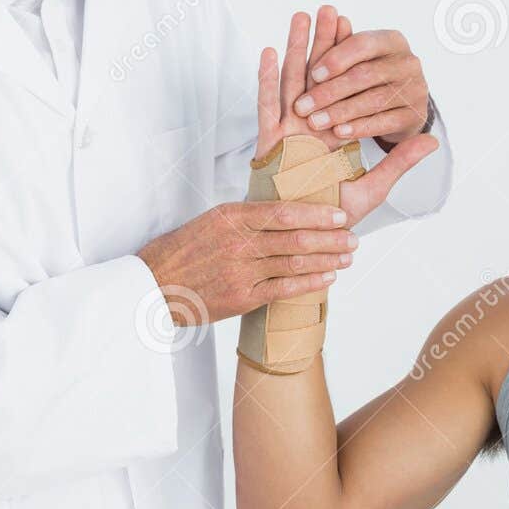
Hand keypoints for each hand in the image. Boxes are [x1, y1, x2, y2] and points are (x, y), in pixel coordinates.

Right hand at [137, 200, 357, 325]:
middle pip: (296, 238)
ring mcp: (241, 271)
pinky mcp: (242, 297)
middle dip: (331, 238)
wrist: (154, 284)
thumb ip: (247, 216)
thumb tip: (285, 212)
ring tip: (347, 257)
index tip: (338, 215)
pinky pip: (284, 288)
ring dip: (327, 260)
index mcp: (232, 216)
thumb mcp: (212, 220)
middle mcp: (239, 242)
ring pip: (295, 263)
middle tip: (353, 237)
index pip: (284, 212)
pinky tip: (328, 277)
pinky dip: (310, 282)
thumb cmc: (184, 250)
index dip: (316, 214)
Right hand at [258, 8, 438, 228]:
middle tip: (329, 8)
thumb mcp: (372, 187)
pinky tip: (270, 51)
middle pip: (314, 74)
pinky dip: (268, 79)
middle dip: (322, 41)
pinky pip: (267, 106)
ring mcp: (286, 132)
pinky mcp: (269, 143)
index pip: (340, 84)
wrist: (303, 238)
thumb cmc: (331, 217)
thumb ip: (399, 162)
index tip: (353, 26)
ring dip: (297, 49)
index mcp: (331, 131)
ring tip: (301, 16)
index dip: (345, 55)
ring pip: (292, 81)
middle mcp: (308, 126)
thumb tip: (432, 142)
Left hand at [291, 11, 430, 145]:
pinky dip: (359, 127)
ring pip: (373, 100)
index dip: (336, 58)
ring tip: (315, 121)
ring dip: (340, 112)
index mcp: (392, 40)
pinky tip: (339, 131)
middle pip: (365, 75)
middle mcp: (408, 62)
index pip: (362, 44)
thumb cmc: (371, 77)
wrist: (402, 106)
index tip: (313, 73)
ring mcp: (415, 89)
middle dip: (330, 91)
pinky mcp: (415, 115)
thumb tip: (327, 15)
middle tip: (303, 106)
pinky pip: (384, 122)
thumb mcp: (358, 59)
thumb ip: (341, 44)